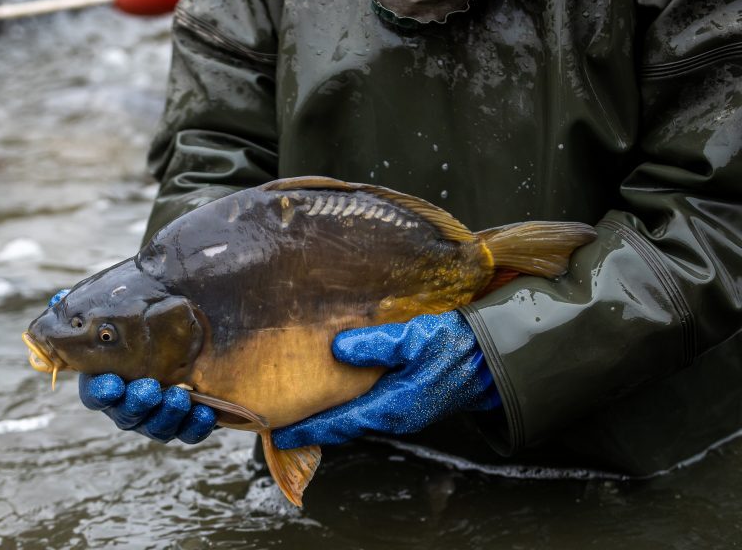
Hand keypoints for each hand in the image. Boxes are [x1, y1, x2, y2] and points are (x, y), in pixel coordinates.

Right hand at [46, 288, 216, 443]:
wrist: (185, 330)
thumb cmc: (141, 320)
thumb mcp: (116, 308)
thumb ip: (86, 305)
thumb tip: (59, 299)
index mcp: (106, 379)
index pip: (95, 394)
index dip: (102, 392)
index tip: (113, 385)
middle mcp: (128, 402)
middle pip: (125, 415)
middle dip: (137, 404)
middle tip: (151, 390)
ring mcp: (156, 415)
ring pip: (156, 427)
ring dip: (166, 416)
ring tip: (180, 398)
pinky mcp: (185, 420)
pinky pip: (188, 431)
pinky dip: (195, 426)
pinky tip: (205, 411)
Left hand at [272, 311, 500, 449]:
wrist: (495, 358)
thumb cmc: (458, 347)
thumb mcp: (416, 339)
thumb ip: (377, 344)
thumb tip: (338, 348)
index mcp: (392, 407)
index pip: (339, 423)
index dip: (307, 428)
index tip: (277, 433)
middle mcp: (394, 416)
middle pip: (343, 425)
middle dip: (312, 424)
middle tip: (279, 419)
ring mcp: (402, 411)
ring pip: (355, 417)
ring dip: (329, 415)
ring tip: (300, 405)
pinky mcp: (408, 401)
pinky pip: (368, 408)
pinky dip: (346, 405)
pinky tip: (335, 390)